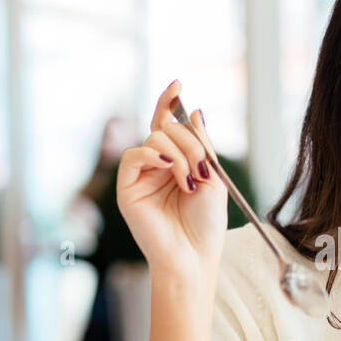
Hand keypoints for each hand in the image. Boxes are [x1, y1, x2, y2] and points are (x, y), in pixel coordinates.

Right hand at [116, 79, 227, 285]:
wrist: (194, 257)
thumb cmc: (206, 225)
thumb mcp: (213, 178)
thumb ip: (203, 145)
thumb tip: (196, 111)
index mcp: (176, 164)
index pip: (169, 126)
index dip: (170, 103)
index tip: (178, 83)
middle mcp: (156, 167)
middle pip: (166, 129)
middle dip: (189, 140)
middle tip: (201, 168)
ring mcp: (140, 177)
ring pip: (154, 138)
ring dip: (179, 153)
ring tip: (189, 180)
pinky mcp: (127, 189)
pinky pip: (135, 155)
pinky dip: (154, 155)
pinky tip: (170, 169)